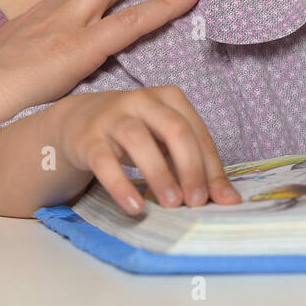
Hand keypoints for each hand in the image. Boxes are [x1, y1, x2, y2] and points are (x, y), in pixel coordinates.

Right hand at [56, 86, 241, 213]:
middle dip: (190, 167)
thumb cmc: (134, 132)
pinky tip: (135, 207)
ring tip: (172, 204)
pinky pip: (104, 161)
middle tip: (197, 202)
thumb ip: (193, 164)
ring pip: (139, 141)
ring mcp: (113, 117)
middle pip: (174, 130)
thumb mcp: (164, 140)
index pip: (197, 132)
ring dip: (159, 174)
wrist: (77, 121)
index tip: (221, 199)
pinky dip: (121, 185)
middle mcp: (142, 100)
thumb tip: (227, 199)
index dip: (211, 166)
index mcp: (169, 98)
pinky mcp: (88, 138)